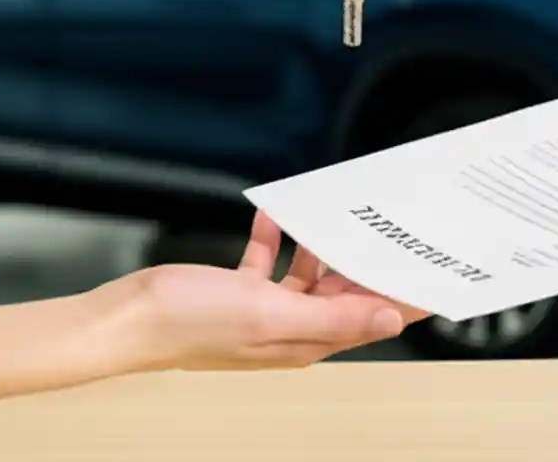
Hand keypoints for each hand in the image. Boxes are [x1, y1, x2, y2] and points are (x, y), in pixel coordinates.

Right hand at [0, 212, 424, 424]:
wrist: (124, 320)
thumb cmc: (189, 323)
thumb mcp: (270, 315)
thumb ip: (333, 318)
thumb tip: (390, 320)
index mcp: (304, 342)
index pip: (370, 320)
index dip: (402, 299)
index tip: (433, 276)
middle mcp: (289, 330)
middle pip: (345, 297)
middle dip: (366, 265)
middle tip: (388, 229)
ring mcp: (262, 313)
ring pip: (310, 278)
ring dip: (320, 247)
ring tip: (331, 215)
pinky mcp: (236, 294)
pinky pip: (267, 264)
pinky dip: (275, 241)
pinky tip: (272, 217)